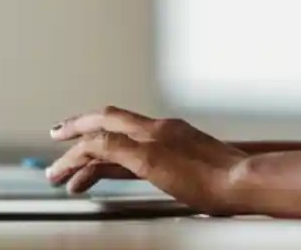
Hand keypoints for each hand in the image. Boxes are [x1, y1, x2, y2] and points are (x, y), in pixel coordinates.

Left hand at [46, 106, 248, 215]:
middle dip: (78, 126)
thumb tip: (182, 181)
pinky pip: (104, 151)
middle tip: (56, 135)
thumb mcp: (204, 170)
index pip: (128, 125)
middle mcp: (160, 128)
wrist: (246, 179)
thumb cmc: (235, 181)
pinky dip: (83, 163)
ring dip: (72, 155)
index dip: (103, 128)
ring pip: (99, 136)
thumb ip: (184, 169)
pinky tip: (72, 178)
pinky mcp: (148, 156)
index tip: (86, 134)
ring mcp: (153, 139)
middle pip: (107, 119)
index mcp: (173, 130)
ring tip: (55, 173)